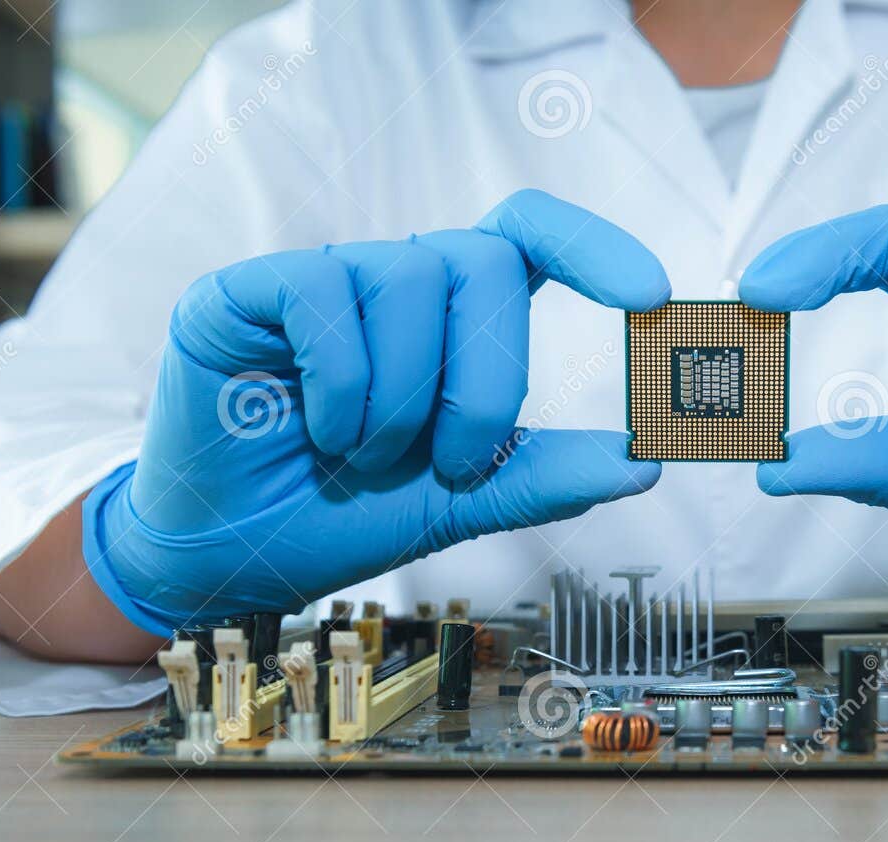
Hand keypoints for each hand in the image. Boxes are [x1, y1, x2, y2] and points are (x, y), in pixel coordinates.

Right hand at [83, 189, 668, 633]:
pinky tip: (322, 432)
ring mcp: (323, 279)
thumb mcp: (463, 501)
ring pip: (409, 276)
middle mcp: (394, 284)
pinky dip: (342, 382)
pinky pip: (324, 293)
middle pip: (484, 261)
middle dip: (487, 381)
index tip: (651, 297)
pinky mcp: (248, 290)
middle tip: (452, 461)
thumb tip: (644, 459)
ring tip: (365, 455)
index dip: (592, 245)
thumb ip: (544, 476)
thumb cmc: (345, 514)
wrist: (235, 558)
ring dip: (404, 397)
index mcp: (453, 319)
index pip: (528, 237)